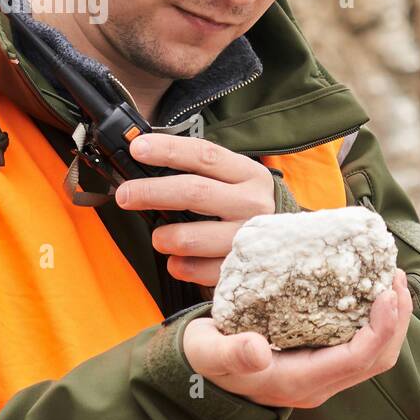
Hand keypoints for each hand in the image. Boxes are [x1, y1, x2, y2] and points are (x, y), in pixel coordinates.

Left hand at [115, 132, 274, 288]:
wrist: (294, 245)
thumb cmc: (250, 208)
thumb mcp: (237, 181)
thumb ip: (202, 172)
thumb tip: (147, 159)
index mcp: (248, 175)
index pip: (205, 156)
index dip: (169, 150)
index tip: (138, 149)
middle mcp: (252, 203)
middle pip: (194, 192)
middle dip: (152, 192)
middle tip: (126, 195)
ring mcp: (249, 237)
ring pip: (192, 236)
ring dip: (165, 237)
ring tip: (158, 238)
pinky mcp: (244, 268)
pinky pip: (201, 270)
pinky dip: (181, 266)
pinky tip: (177, 262)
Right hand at [182, 269, 412, 407]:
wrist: (198, 373)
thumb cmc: (203, 359)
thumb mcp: (208, 353)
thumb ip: (230, 353)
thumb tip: (257, 351)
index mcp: (299, 382)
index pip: (358, 360)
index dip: (382, 328)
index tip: (387, 292)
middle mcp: (319, 383)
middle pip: (378, 358)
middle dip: (396, 319)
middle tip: (395, 276)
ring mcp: (323, 375)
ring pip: (375, 354)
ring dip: (390, 318)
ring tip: (390, 278)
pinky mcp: (322, 361)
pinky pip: (362, 345)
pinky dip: (375, 318)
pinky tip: (370, 288)